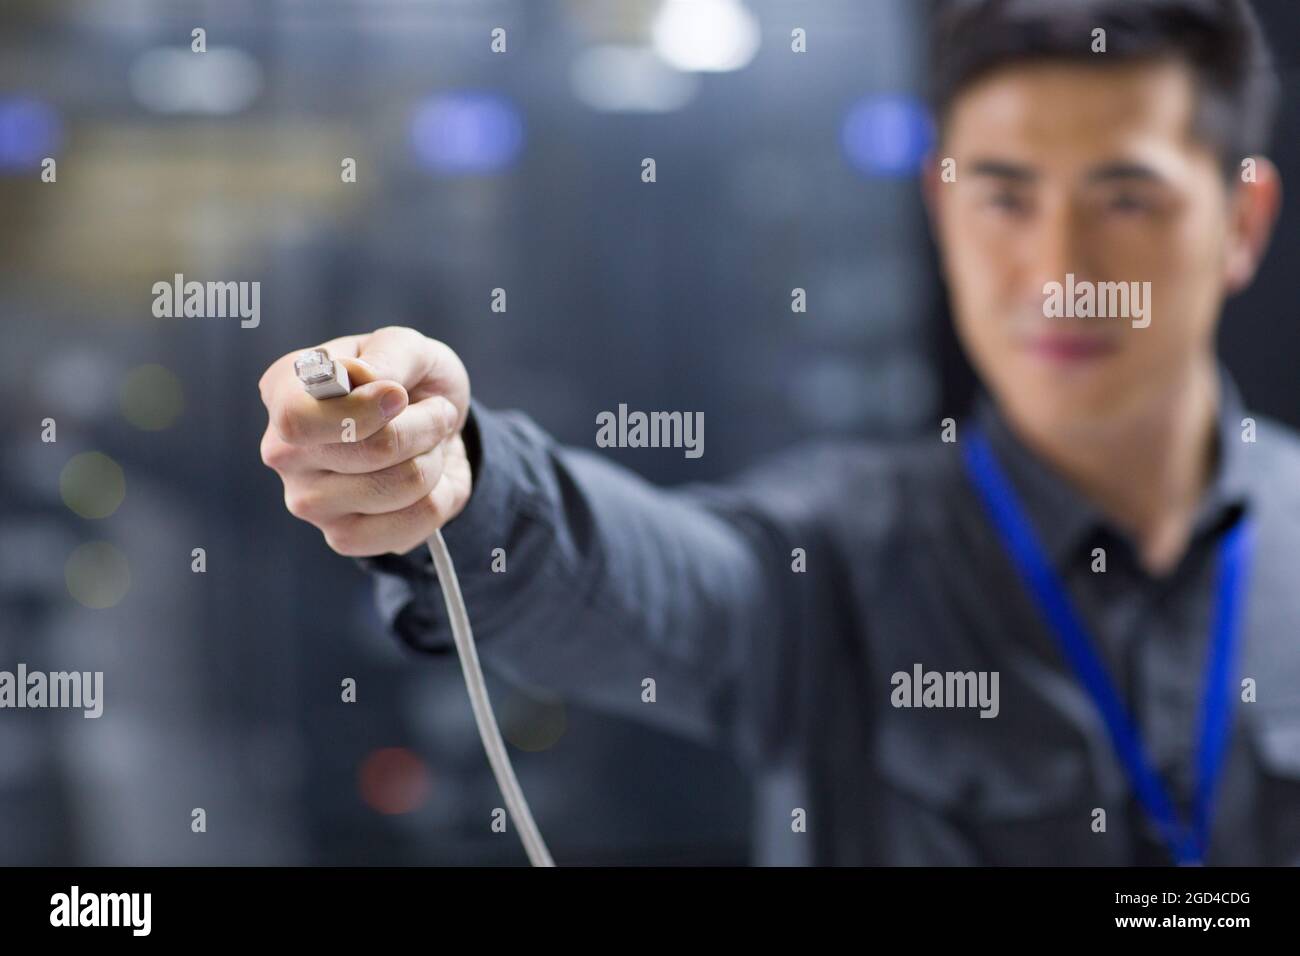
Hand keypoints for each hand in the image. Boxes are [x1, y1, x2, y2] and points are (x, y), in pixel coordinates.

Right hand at [258, 325, 472, 556]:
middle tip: (435, 412)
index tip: (400, 395)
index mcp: (284, 391)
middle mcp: (284, 451)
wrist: (437, 433)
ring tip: (426, 444)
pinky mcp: (342, 537)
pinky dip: (437, 497)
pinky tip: (424, 481)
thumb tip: (366, 378)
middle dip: (423, 427)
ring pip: (399, 485)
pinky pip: (411, 522)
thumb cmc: (411, 383)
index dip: (361, 409)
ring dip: (433, 459)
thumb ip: (389, 354)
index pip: (299, 417)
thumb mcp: (411, 348)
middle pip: (370, 450)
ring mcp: (307, 501)